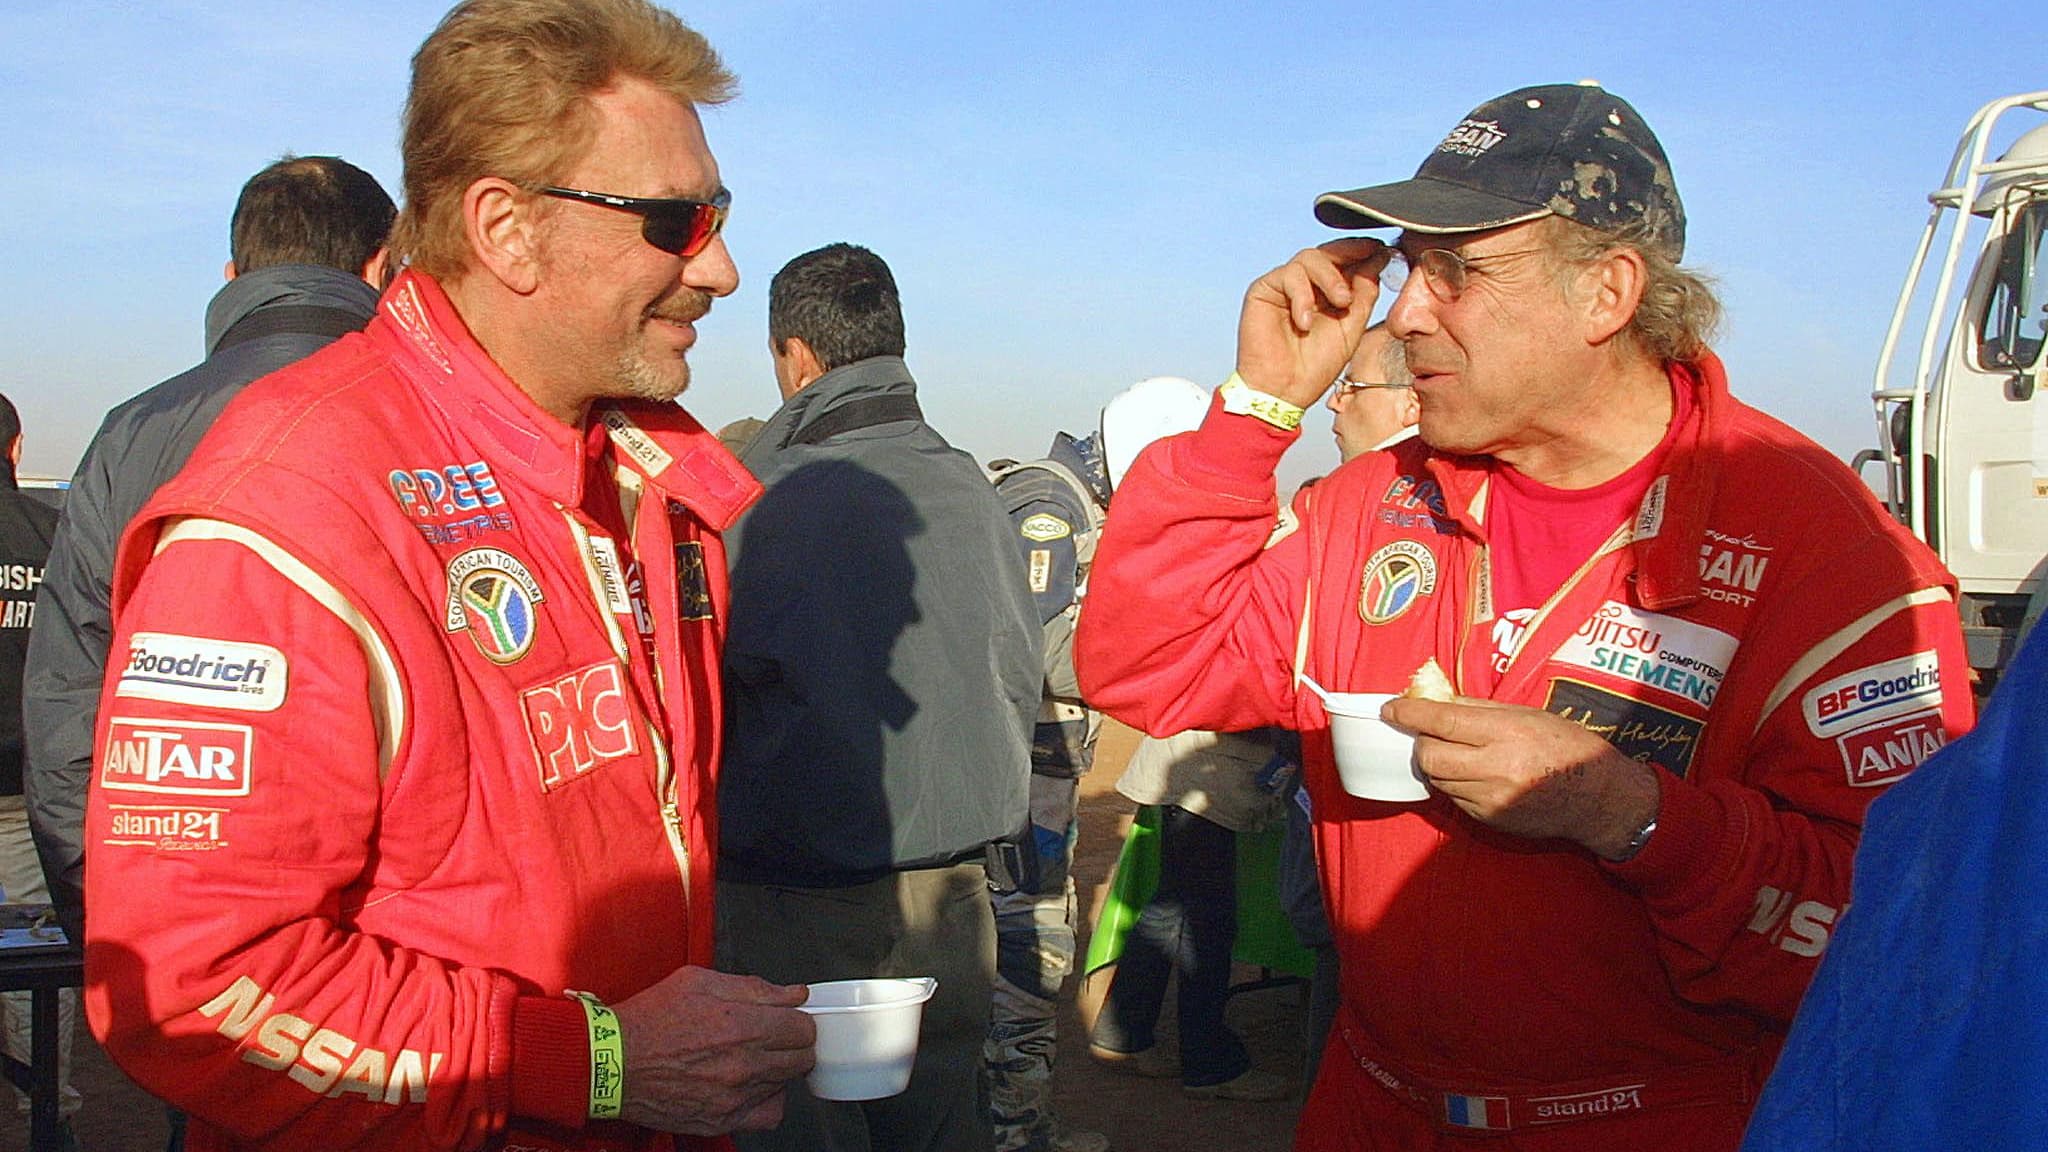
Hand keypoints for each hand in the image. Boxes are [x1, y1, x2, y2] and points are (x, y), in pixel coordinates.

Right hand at [612, 965, 814, 1134]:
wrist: (612, 1061)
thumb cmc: (651, 1018)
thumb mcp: (699, 981)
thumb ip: (754, 987)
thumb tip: (795, 994)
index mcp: (741, 1024)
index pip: (804, 1028)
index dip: (797, 1019)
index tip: (785, 1019)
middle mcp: (743, 1063)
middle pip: (802, 1057)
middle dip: (792, 1043)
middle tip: (771, 1036)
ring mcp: (734, 1095)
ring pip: (787, 1083)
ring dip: (777, 1069)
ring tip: (750, 1057)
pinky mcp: (722, 1119)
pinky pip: (770, 1114)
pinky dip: (768, 1099)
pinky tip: (752, 1086)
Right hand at [1235, 238, 1391, 408]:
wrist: (1283, 392)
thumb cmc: (1314, 367)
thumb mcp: (1351, 327)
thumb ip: (1364, 295)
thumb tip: (1378, 260)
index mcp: (1327, 294)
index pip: (1344, 261)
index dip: (1362, 250)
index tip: (1384, 249)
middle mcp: (1305, 286)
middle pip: (1328, 252)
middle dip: (1351, 253)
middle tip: (1371, 259)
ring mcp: (1284, 287)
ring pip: (1309, 257)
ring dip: (1330, 276)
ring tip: (1341, 302)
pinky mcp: (1263, 290)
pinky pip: (1288, 275)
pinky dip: (1302, 295)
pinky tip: (1305, 322)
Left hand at [1380, 696, 1660, 858]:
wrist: (1599, 797)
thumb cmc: (1565, 746)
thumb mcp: (1526, 715)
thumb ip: (1478, 709)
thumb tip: (1434, 700)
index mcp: (1506, 733)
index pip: (1441, 722)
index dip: (1409, 713)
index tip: (1390, 708)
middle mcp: (1496, 768)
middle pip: (1429, 756)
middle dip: (1421, 743)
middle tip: (1429, 734)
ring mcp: (1491, 799)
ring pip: (1437, 780)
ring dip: (1437, 765)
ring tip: (1458, 754)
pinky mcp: (1489, 820)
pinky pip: (1455, 799)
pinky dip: (1455, 785)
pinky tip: (1475, 775)